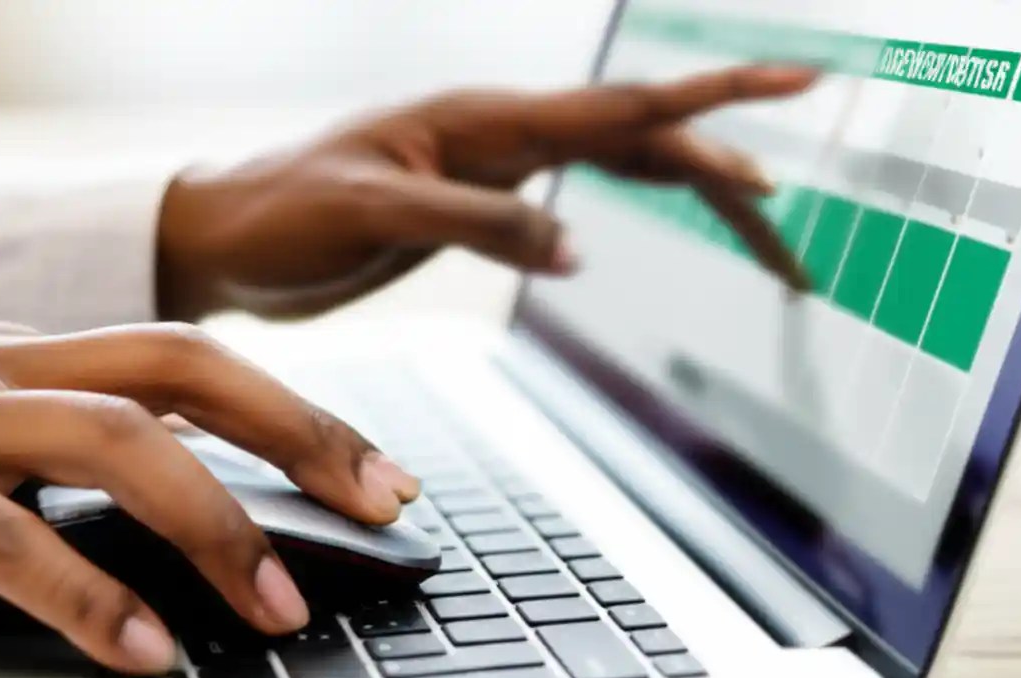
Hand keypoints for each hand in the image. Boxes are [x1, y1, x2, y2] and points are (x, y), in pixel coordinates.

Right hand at [0, 322, 417, 672]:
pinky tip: (145, 650)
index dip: (294, 409)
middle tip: (385, 502)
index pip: (189, 362)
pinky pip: (4, 539)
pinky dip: (86, 596)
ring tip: (275, 606)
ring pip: (113, 439)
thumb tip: (169, 508)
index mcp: (22, 354)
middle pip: (182, 368)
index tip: (374, 470)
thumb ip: (53, 457)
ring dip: (211, 522)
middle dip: (298, 431)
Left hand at [156, 65, 816, 318]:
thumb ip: (474, 224)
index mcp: (481, 119)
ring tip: (759, 233)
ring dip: (689, 196)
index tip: (791, 87)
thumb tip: (576, 247)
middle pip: (640, 138)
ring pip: (617, 170)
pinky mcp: (478, 210)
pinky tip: (649, 227)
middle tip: (792, 212)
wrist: (229, 242)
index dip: (711, 98)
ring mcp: (494, 172)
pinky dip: (626, 213)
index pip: (618, 104)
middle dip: (723, 171)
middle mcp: (500, 135)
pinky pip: (574, 201)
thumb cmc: (281, 213)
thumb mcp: (370, 212)